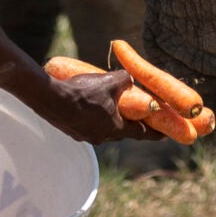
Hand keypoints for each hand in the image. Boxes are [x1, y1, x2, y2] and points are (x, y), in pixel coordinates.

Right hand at [36, 67, 159, 144]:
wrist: (50, 98)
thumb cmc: (83, 92)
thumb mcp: (110, 81)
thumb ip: (124, 80)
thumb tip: (129, 80)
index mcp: (115, 128)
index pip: (141, 133)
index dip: (154, 133)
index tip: (165, 136)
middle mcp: (102, 137)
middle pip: (121, 131)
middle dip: (129, 122)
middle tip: (136, 115)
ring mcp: (85, 136)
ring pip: (103, 127)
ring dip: (108, 118)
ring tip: (108, 105)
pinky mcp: (72, 130)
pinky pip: (88, 125)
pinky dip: (92, 117)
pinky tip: (87, 104)